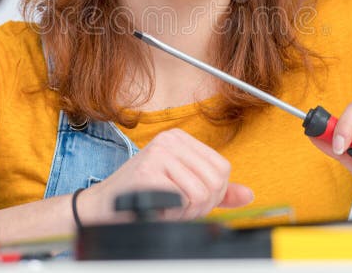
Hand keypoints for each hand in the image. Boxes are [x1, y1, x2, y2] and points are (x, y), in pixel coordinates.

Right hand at [79, 128, 253, 223]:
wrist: (103, 209)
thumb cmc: (143, 198)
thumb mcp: (184, 188)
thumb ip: (216, 191)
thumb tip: (248, 195)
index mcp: (181, 139)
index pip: (222, 168)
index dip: (213, 194)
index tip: (191, 200)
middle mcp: (170, 140)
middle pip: (215, 180)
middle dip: (201, 205)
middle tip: (178, 207)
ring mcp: (158, 153)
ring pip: (201, 192)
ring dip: (186, 212)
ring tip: (167, 207)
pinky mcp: (148, 171)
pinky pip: (182, 199)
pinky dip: (173, 213)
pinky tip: (157, 208)